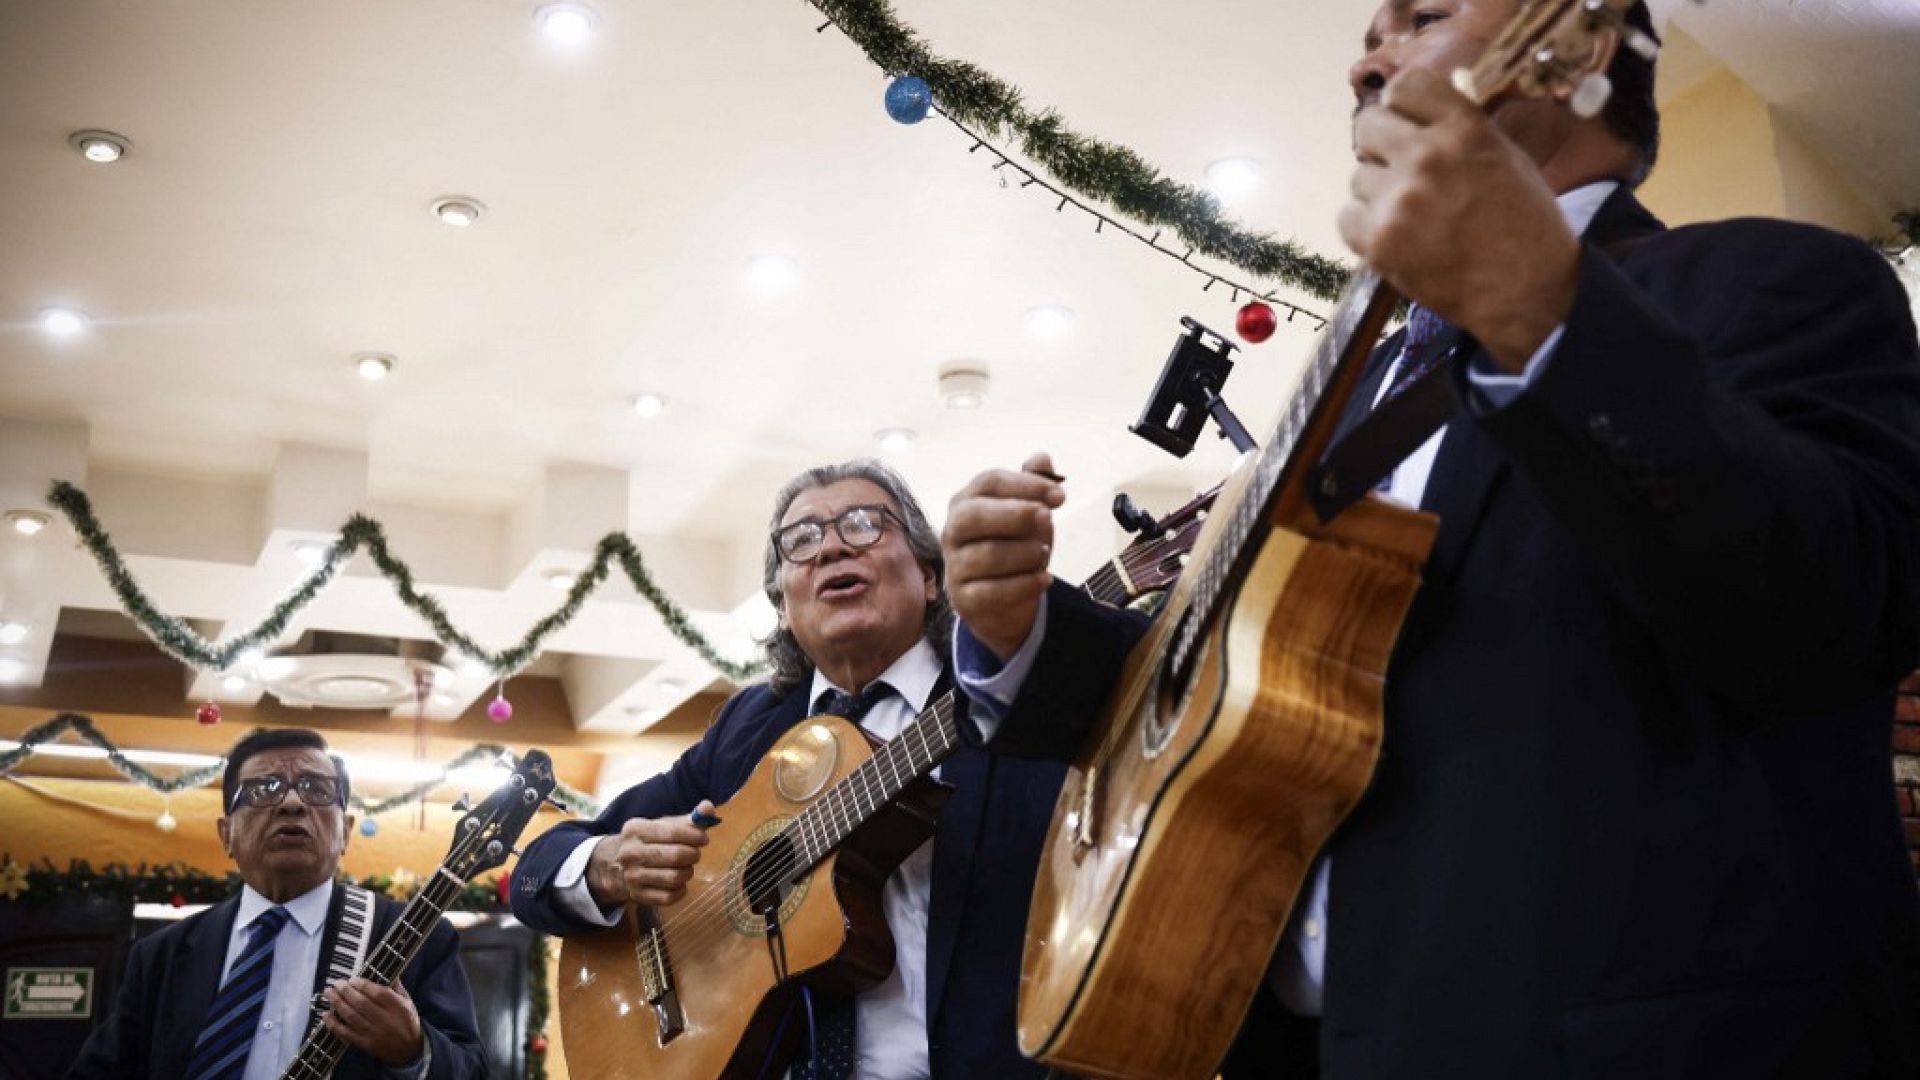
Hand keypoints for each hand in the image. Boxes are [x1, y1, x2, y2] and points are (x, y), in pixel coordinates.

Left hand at [323, 976, 421, 1067]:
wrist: (409, 1051)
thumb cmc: (408, 1022)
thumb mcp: (408, 1002)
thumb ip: (396, 988)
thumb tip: (386, 972)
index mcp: (398, 1007)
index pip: (379, 994)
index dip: (363, 985)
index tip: (352, 979)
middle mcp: (385, 1020)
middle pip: (362, 1004)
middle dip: (346, 992)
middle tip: (336, 984)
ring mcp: (373, 1033)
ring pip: (352, 1017)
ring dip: (338, 1004)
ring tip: (329, 994)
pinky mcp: (365, 1044)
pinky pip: (346, 1034)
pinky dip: (334, 1024)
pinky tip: (325, 1015)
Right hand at [586, 800, 713, 907]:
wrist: (619, 866)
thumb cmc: (650, 842)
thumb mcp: (664, 825)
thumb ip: (689, 818)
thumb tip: (708, 807)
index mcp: (635, 829)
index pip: (672, 832)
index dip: (694, 836)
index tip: (704, 839)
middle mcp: (629, 853)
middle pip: (675, 855)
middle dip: (693, 854)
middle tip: (695, 854)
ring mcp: (632, 876)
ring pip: (674, 878)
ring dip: (687, 872)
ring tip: (685, 867)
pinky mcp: (638, 896)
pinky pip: (669, 897)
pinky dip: (680, 890)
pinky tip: (678, 882)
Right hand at [942, 452, 1064, 660]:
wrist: (1003, 601)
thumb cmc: (1014, 546)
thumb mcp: (1028, 513)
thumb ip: (1033, 485)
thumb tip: (1041, 458)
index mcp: (967, 501)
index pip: (989, 482)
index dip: (1025, 484)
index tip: (1060, 496)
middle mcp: (953, 531)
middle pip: (973, 516)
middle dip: (1015, 515)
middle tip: (1047, 519)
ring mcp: (955, 566)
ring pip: (987, 555)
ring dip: (1024, 554)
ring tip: (1044, 555)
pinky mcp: (964, 599)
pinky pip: (992, 592)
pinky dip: (1024, 585)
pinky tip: (1044, 579)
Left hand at [1338, 66, 1580, 371]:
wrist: (1526, 290)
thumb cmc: (1524, 223)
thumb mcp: (1507, 156)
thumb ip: (1460, 128)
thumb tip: (1420, 112)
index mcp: (1463, 129)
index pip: (1405, 85)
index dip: (1402, 104)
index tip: (1405, 120)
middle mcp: (1426, 157)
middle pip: (1368, 126)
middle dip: (1382, 144)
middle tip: (1401, 168)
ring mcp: (1398, 201)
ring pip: (1358, 177)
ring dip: (1378, 192)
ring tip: (1411, 213)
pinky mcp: (1378, 242)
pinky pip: (1347, 217)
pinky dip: (1364, 226)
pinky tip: (1395, 234)